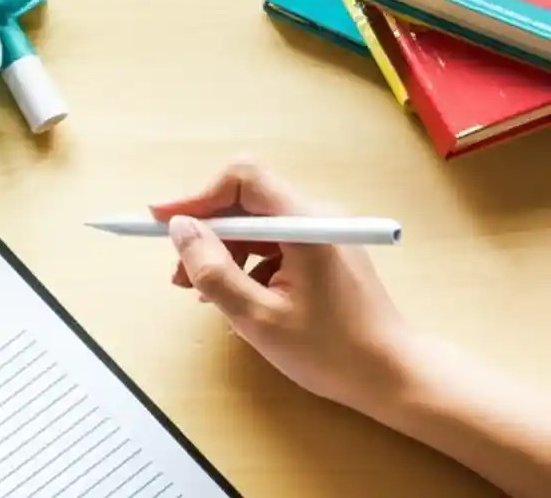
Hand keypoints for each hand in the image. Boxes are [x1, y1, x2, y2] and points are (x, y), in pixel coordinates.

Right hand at [149, 160, 415, 412]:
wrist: (392, 375)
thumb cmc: (331, 351)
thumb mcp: (258, 317)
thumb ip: (214, 270)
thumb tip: (180, 230)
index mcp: (305, 224)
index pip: (242, 179)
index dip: (197, 196)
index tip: (162, 221)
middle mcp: (315, 217)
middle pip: (245, 202)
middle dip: (205, 231)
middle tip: (177, 270)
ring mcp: (321, 233)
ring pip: (255, 225)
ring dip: (221, 250)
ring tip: (198, 291)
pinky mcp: (322, 251)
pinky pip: (271, 243)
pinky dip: (244, 262)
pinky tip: (234, 296)